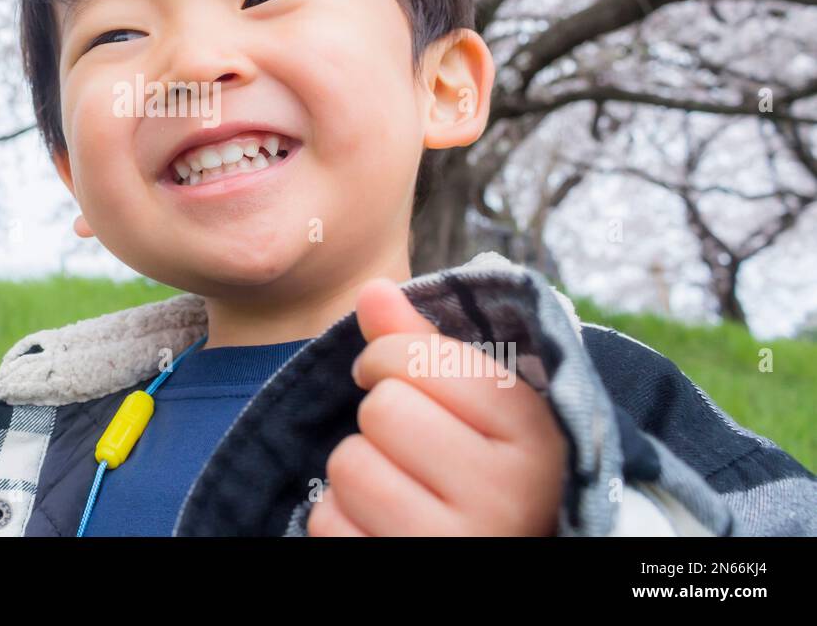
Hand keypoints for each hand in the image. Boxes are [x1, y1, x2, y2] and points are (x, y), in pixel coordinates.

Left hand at [307, 278, 566, 535]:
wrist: (496, 552)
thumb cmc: (478, 473)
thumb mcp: (472, 407)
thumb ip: (423, 345)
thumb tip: (372, 288)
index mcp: (533, 435)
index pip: (422, 360)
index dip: (387, 356)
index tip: (395, 376)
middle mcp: (508, 494)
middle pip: (383, 409)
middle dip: (378, 420)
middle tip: (404, 442)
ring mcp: (460, 542)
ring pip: (350, 465)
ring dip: (357, 470)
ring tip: (399, 488)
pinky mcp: (407, 575)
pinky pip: (329, 520)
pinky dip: (340, 519)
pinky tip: (381, 526)